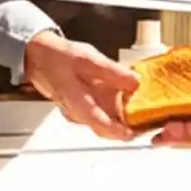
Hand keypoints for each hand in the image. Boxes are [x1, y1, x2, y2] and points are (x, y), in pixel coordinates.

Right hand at [24, 31, 139, 140]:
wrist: (40, 58)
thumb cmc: (59, 58)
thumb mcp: (88, 59)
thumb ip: (112, 71)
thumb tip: (135, 82)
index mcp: (77, 103)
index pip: (100, 125)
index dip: (119, 132)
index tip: (137, 132)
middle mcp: (79, 114)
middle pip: (107, 130)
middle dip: (129, 129)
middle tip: (150, 122)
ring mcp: (81, 114)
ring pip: (106, 123)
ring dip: (125, 121)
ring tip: (145, 112)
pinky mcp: (85, 109)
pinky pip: (103, 115)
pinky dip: (117, 111)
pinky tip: (129, 101)